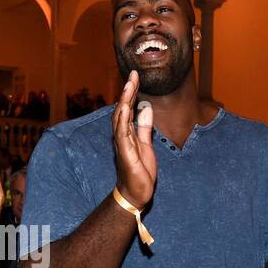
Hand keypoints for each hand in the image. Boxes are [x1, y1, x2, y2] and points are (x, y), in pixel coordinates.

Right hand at [112, 70, 156, 207]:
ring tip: (129, 85)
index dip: (131, 92)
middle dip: (128, 91)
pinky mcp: (125, 153)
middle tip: (133, 74)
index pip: (128, 108)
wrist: (136, 193)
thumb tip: (147, 108)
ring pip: (120, 118)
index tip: (136, 77)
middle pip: (123, 109)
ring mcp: (122, 144)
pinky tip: (125, 108)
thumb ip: (145, 127)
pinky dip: (123, 120)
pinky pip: (122, 134)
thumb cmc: (139, 171)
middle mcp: (122, 136)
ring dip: (125, 101)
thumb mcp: (146, 144)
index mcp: (128, 133)